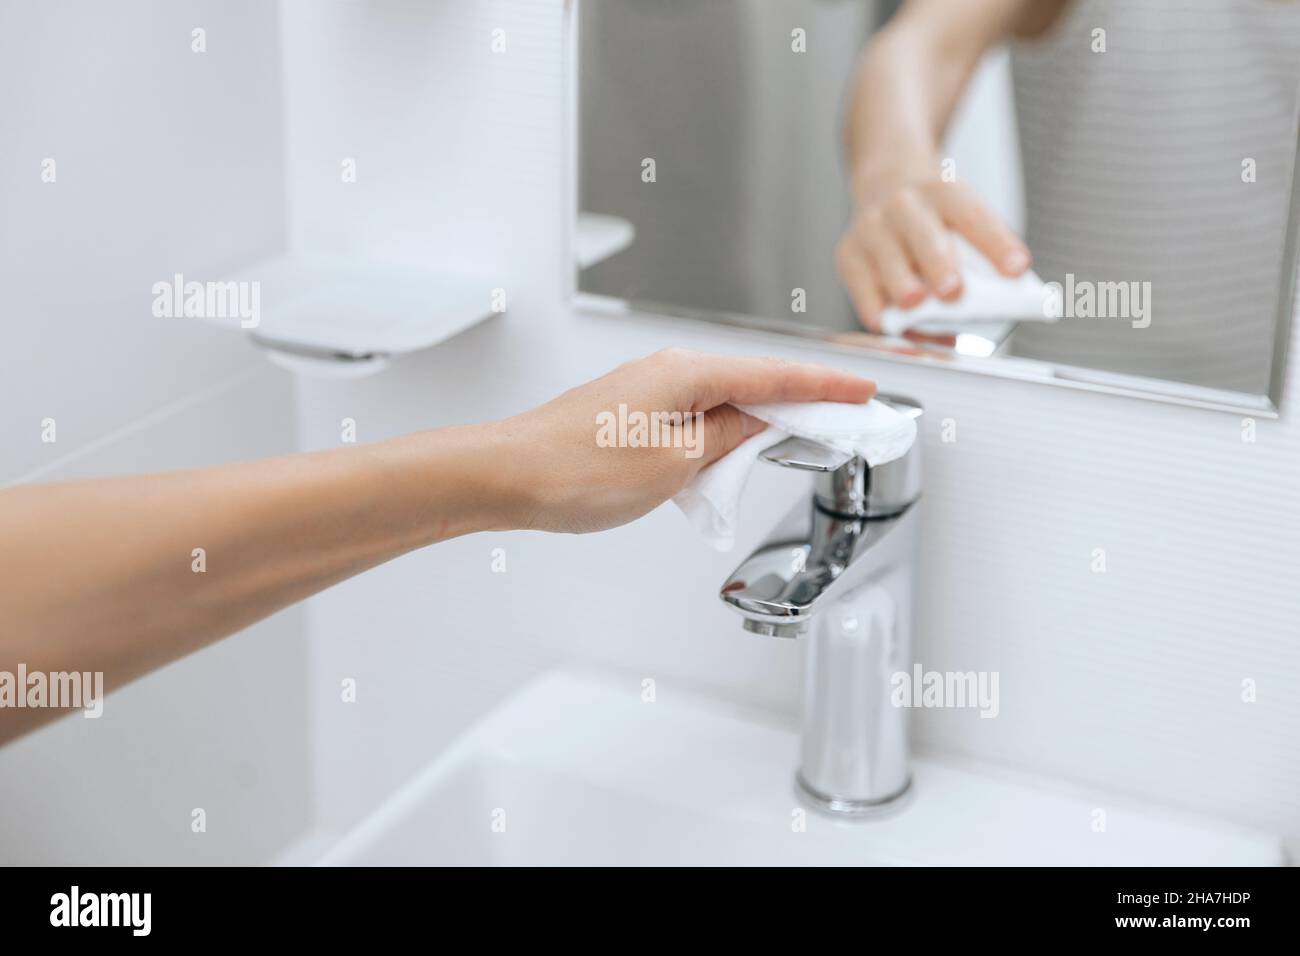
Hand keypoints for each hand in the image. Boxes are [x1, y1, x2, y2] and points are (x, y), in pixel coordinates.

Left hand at [491, 348, 875, 533]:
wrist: (505, 475)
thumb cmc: (576, 469)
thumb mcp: (675, 463)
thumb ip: (727, 440)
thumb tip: (757, 425)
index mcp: (686, 373)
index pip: (775, 375)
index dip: (825, 385)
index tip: (864, 388)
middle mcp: (667, 371)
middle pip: (751, 384)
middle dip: (798, 403)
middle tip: (842, 421)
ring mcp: (646, 392)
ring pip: (720, 405)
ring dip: (755, 427)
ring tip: (791, 449)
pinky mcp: (630, 414)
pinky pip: (692, 419)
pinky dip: (719, 437)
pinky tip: (728, 463)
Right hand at [835, 169, 1032, 332]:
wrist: (886, 184)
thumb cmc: (934, 217)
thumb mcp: (960, 216)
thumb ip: (975, 257)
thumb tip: (982, 310)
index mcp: (945, 192)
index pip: (975, 216)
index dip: (997, 244)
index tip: (1017, 269)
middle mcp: (905, 205)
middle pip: (924, 235)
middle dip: (938, 263)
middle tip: (952, 290)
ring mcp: (872, 228)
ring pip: (886, 259)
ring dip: (901, 284)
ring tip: (914, 303)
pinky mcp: (848, 254)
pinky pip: (860, 286)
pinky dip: (874, 305)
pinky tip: (887, 321)